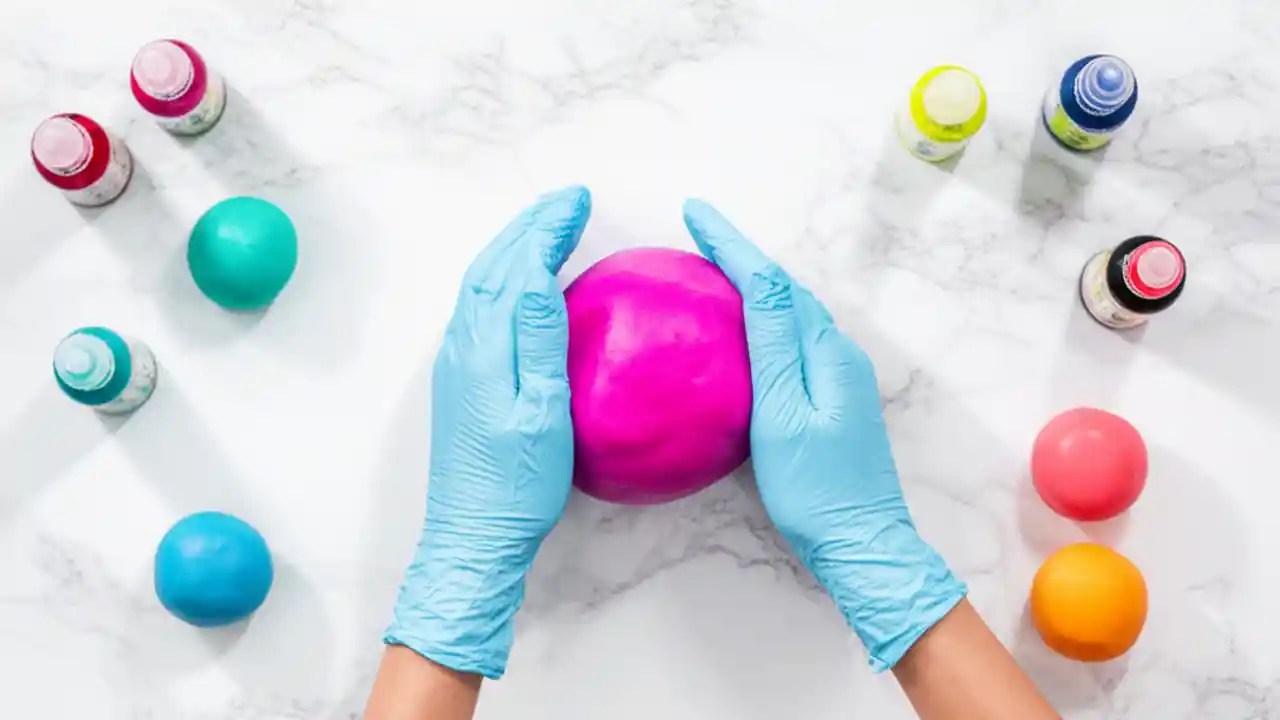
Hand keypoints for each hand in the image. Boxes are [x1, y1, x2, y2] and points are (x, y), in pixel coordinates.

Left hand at [386, 186, 591, 678]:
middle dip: (529, 226)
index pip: (518, 268)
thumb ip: (540, 341)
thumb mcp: (542, 412)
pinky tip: (523, 282)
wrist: (471, 533)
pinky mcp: (459, 379)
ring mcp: (457, 361)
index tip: (577, 200)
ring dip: (513, 247)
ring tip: (547, 227)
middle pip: (494, 266)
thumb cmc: (517, 483)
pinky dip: (503, 277)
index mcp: (486, 347)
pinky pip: (479, 306)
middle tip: (567, 200)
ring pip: (482, 283)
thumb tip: (540, 274)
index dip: (547, 228)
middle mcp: (463, 344)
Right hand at [683, 200, 965, 670]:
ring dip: (755, 283)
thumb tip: (760, 277)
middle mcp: (837, 353)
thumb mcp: (782, 415)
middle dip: (743, 255)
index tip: (695, 212)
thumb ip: (771, 346)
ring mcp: (840, 376)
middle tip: (697, 234)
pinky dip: (764, 318)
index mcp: (823, 352)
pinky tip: (743, 331)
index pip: (770, 281)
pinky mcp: (834, 398)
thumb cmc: (815, 490)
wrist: (862, 542)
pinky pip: (793, 338)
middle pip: (785, 288)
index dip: (731, 243)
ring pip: (792, 311)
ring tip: (713, 269)